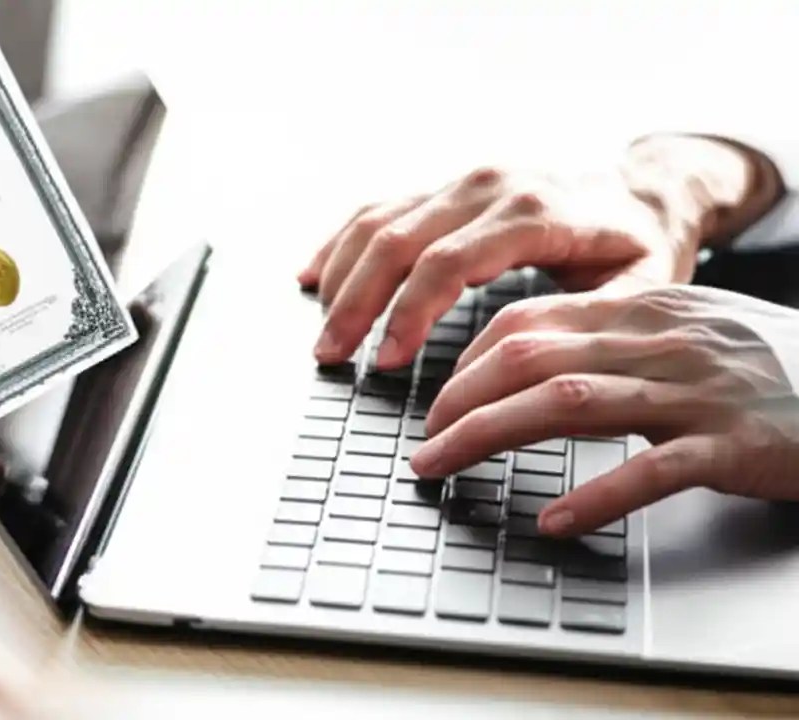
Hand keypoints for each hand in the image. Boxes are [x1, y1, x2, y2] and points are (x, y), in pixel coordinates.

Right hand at [301, 135, 774, 366]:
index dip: (409, 313)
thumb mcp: (640, 289)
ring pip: (378, 222)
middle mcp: (489, 186)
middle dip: (357, 303)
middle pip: (399, 241)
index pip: (449, 262)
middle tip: (331, 355)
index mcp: (534, 212)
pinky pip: (377, 208)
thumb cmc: (640, 247)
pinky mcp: (444, 187)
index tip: (385, 361)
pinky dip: (340, 243)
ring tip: (323, 332)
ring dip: (342, 278)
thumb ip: (585, 321)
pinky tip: (314, 276)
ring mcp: (461, 181)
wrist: (644, 190)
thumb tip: (519, 363)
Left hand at [410, 286, 798, 536]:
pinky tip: (556, 520)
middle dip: (457, 402)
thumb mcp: (686, 331)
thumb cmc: (770, 366)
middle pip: (528, 359)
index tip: (438, 399)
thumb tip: (522, 361)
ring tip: (445, 468)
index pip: (525, 320)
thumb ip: (611, 338)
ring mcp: (696, 390)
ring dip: (490, 437)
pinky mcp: (734, 443)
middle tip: (422, 446)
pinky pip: (652, 468)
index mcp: (642, 308)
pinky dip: (597, 495)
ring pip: (569, 404)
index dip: (465, 360)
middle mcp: (660, 339)